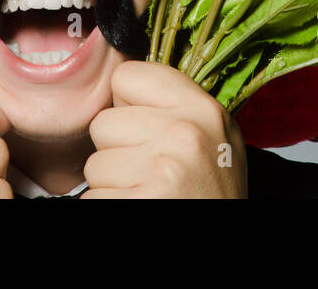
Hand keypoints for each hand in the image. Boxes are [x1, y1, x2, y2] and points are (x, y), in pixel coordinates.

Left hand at [82, 60, 246, 197]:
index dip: (127, 104)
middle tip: (150, 169)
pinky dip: (110, 204)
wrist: (224, 242)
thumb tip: (117, 85)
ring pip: (94, 165)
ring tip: (147, 190)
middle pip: (103, 123)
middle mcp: (184, 135)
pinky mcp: (143, 204)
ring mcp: (163, 172)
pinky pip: (94, 198)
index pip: (126, 76)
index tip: (145, 126)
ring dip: (112, 183)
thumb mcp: (210, 134)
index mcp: (201, 109)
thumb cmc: (211, 189)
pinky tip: (141, 204)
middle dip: (116, 149)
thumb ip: (171, 105)